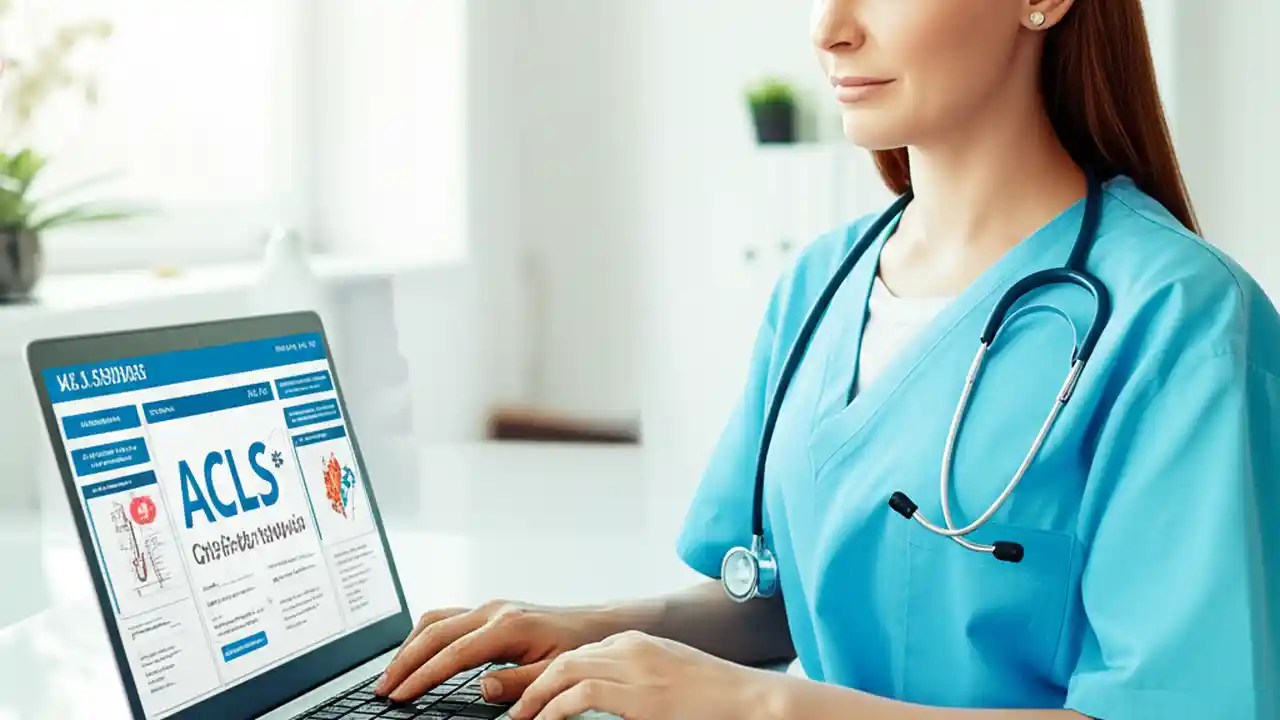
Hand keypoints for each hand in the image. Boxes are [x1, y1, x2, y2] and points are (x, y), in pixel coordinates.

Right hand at [375, 600, 617, 703]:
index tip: (399, 696)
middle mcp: (493, 611)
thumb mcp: (556, 669)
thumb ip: (520, 681)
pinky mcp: (489, 610)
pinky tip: (415, 653)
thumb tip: (483, 688)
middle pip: (434, 632)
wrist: (597, 624)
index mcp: (508, 627)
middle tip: (383, 690)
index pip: (452, 653)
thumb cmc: (580, 648)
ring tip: (391, 675)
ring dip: (409, 646)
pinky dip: (424, 635)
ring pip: (436, 620)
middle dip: (404, 661)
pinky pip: (446, 618)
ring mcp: (490, 607)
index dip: (422, 676)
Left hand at [508, 630, 777, 719]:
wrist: (754, 700)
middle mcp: (632, 648)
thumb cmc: (717, 700)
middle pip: (567, 660)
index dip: (550, 678)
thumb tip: (603, 703)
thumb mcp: (669, 682)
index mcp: (638, 643)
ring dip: (537, 700)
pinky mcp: (641, 694)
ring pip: (566, 673)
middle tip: (515, 713)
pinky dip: (557, 710)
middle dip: (534, 686)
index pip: (580, 654)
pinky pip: (582, 696)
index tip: (532, 700)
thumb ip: (636, 687)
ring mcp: (637, 668)